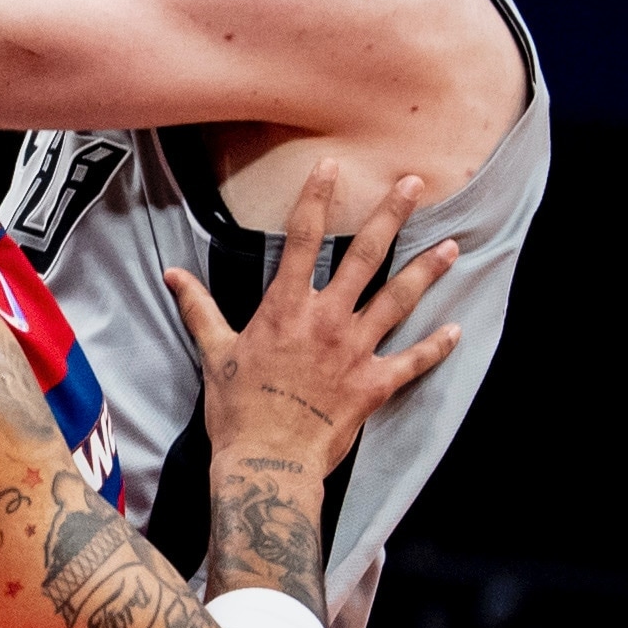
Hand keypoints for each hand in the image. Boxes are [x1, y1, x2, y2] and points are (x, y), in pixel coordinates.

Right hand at [172, 162, 458, 480]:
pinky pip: (413, 361)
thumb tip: (171, 275)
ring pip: (399, 300)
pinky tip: (456, 331)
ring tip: (452, 246)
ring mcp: (355, 350)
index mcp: (286, 307)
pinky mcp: (374, 384)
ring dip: (427, 270)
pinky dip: (436, 347)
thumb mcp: (214, 352)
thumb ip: (198, 308)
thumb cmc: (238, 408)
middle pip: (366, 257)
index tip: (331, 166)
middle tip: (415, 184)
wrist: (267, 461)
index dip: (317, 198)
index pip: (303, 239)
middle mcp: (327, 319)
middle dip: (391, 216)